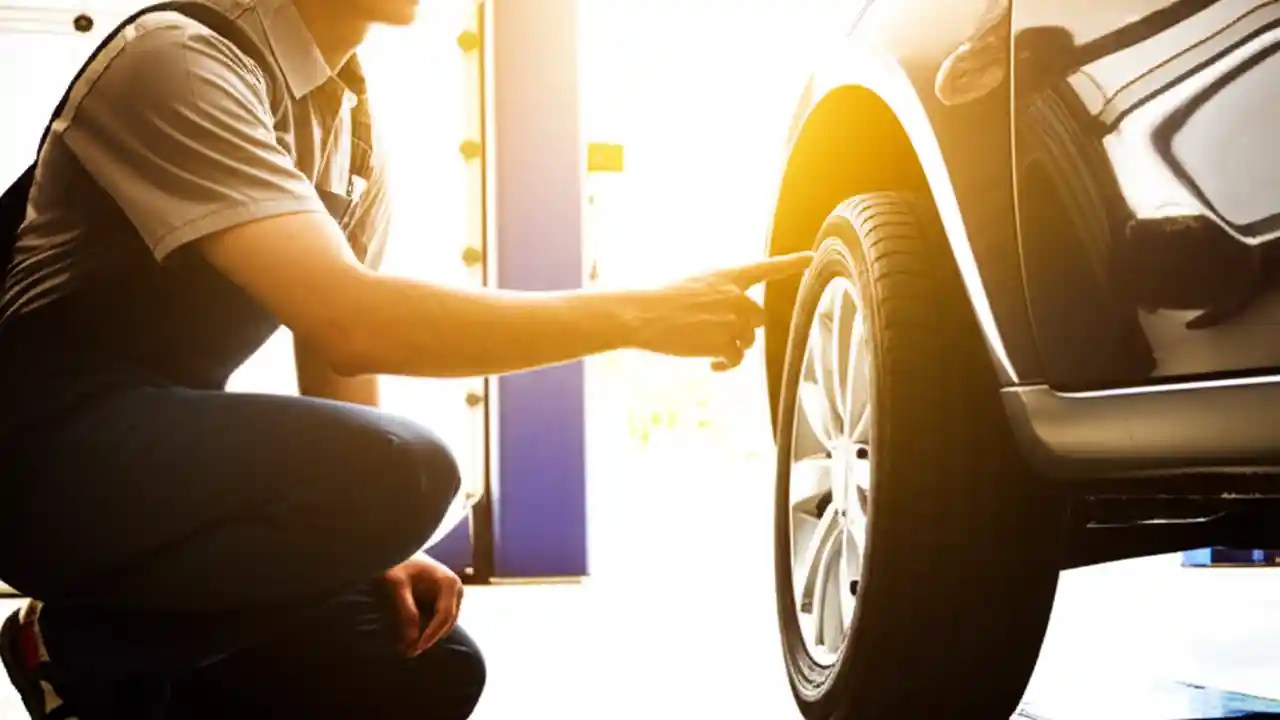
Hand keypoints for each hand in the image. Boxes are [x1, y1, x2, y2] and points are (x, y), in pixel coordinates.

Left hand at [380, 555, 463, 656]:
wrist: (398, 549)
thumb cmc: (397, 563)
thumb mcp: (396, 585)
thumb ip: (405, 611)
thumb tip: (411, 640)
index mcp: (449, 583)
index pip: (444, 616)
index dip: (430, 635)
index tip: (415, 648)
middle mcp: (456, 590)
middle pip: (446, 624)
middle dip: (427, 638)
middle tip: (406, 652)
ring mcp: (452, 596)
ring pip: (443, 625)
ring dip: (425, 635)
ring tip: (404, 647)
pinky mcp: (445, 600)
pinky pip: (437, 621)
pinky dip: (425, 629)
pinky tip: (407, 636)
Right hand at [626, 251, 813, 370]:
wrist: (643, 315)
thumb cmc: (661, 300)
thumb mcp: (695, 284)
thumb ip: (721, 293)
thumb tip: (736, 318)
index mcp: (727, 275)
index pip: (766, 268)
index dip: (791, 263)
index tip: (811, 257)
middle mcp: (735, 295)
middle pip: (758, 317)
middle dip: (743, 328)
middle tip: (718, 333)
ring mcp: (732, 319)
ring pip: (748, 339)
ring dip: (732, 346)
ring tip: (708, 348)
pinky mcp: (724, 342)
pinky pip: (736, 358)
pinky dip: (726, 365)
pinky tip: (712, 366)